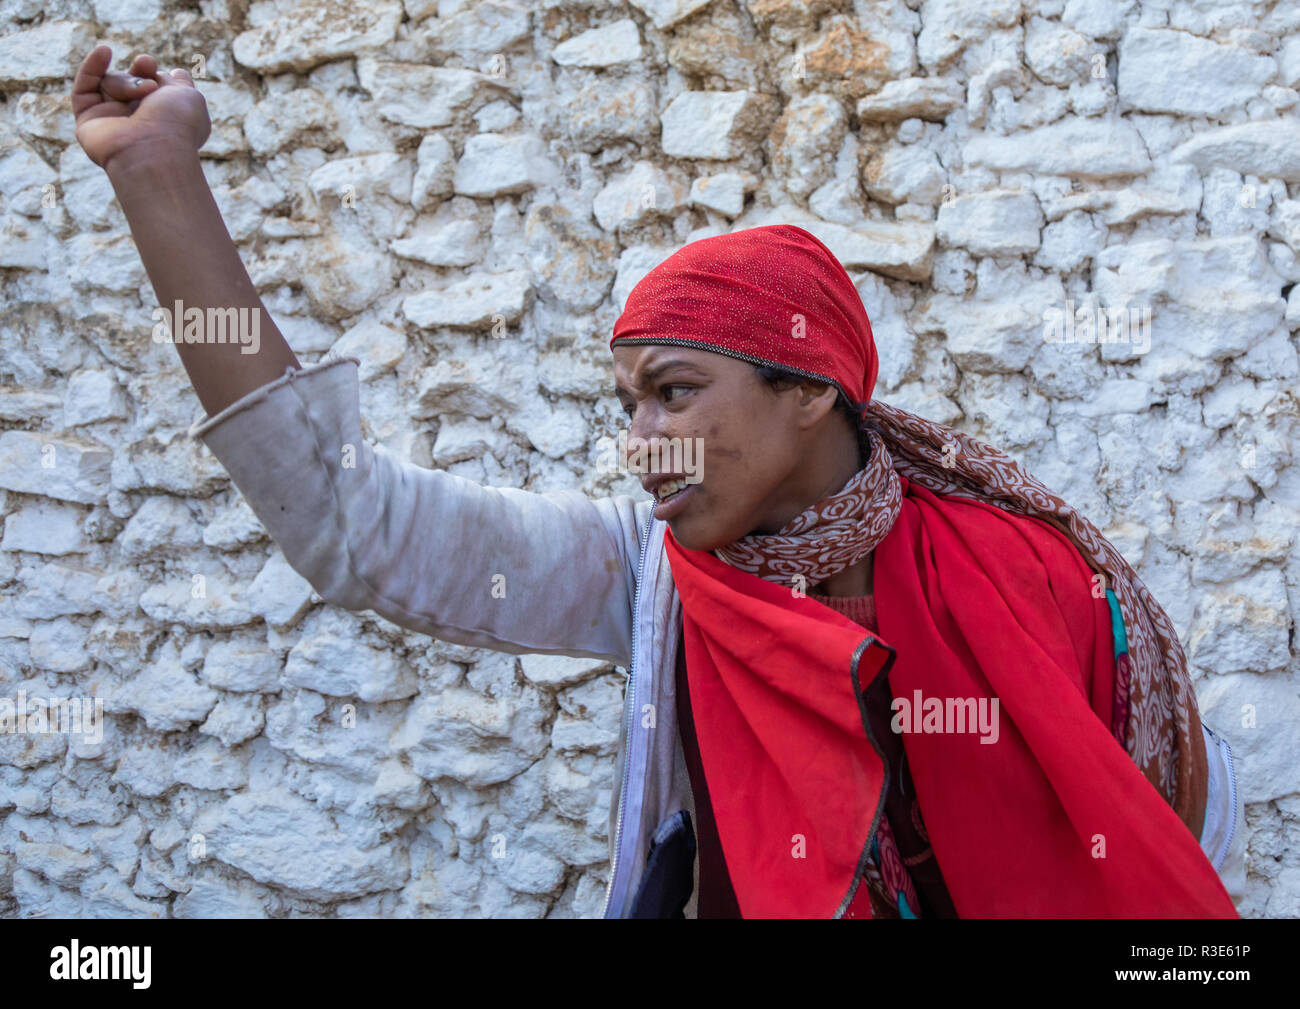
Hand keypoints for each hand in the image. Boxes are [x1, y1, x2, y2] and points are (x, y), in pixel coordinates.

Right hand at [72, 44, 211, 172]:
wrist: (155, 149)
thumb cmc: (177, 124)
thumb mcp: (188, 96)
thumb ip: (178, 82)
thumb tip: (174, 73)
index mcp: (161, 117)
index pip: (151, 86)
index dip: (152, 72)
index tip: (158, 69)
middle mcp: (136, 120)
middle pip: (129, 81)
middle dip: (139, 72)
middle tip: (147, 65)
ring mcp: (111, 121)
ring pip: (110, 82)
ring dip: (126, 82)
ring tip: (143, 90)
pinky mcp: (88, 121)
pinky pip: (84, 88)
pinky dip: (92, 67)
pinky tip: (104, 50)